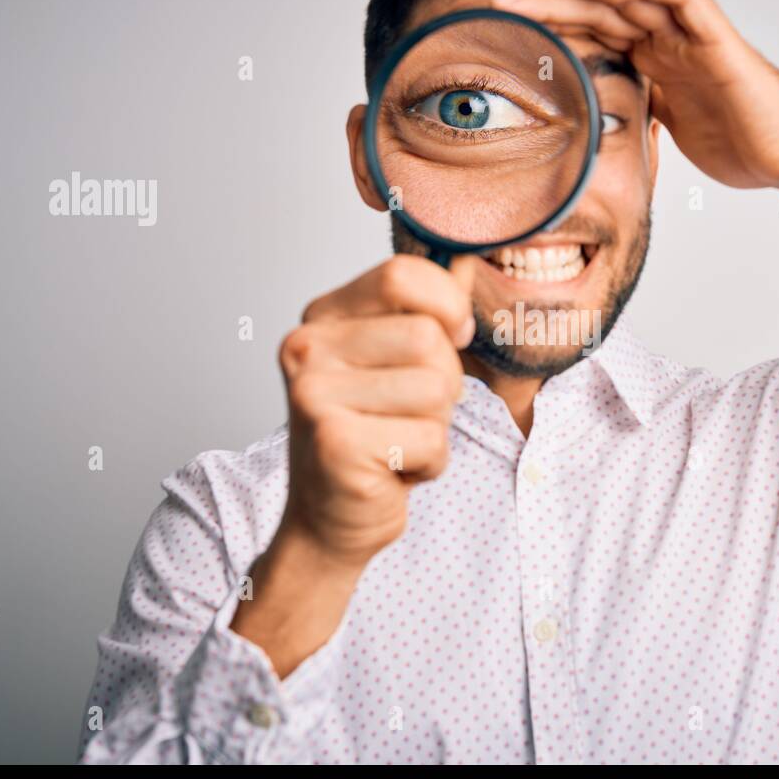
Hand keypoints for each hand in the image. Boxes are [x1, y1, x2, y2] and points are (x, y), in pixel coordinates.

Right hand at [277, 254, 478, 570]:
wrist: (328, 520)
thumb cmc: (370, 435)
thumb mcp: (396, 363)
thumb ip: (428, 310)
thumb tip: (471, 259)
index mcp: (322, 317)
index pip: (403, 275)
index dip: (447, 307)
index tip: (449, 338)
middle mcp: (307, 348)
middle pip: (428, 337)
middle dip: (445, 383)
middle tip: (410, 413)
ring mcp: (314, 395)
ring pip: (436, 389)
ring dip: (437, 426)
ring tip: (399, 440)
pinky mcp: (335, 444)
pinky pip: (431, 439)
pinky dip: (429, 463)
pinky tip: (394, 469)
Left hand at [491, 0, 778, 189]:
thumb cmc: (740, 143)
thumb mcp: (666, 129)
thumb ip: (635, 110)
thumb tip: (596, 118)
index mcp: (655, 60)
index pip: (595, 30)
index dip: (553, 22)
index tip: (509, 23)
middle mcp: (669, 39)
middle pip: (602, 4)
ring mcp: (692, 35)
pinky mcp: (718, 39)